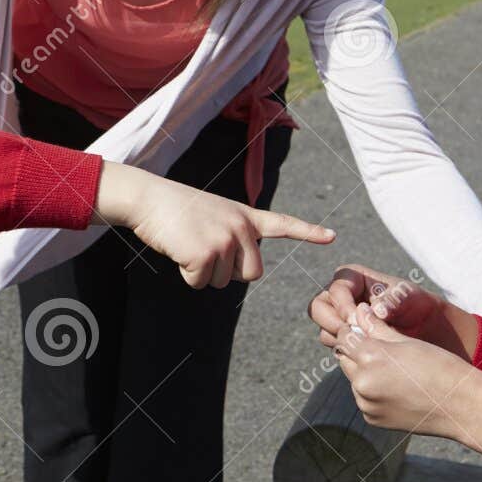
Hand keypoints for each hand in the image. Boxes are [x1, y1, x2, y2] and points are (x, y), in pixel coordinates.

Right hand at [94, 161, 333, 287]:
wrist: (149, 198)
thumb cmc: (175, 209)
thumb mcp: (214, 215)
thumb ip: (233, 236)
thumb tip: (238, 270)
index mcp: (245, 216)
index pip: (282, 224)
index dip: (308, 232)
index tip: (332, 237)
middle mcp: (241, 228)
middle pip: (250, 274)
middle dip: (227, 272)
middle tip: (204, 249)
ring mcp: (225, 241)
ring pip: (221, 282)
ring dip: (201, 271)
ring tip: (187, 242)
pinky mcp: (205, 254)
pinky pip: (199, 283)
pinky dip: (186, 274)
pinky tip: (178, 249)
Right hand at [310, 264, 443, 347]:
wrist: (423, 327)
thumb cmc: (415, 304)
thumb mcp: (408, 297)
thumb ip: (393, 299)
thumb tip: (378, 309)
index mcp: (353, 277)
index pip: (336, 288)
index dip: (343, 305)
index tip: (356, 320)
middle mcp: (341, 296)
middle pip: (318, 307)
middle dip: (331, 322)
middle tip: (350, 334)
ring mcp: (339, 317)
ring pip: (324, 327)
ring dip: (338, 337)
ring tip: (361, 343)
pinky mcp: (343, 336)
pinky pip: (333, 343)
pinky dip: (344, 348)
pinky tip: (363, 351)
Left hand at [331, 303, 478, 440]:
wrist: (462, 406)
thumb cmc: (440, 366)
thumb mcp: (407, 340)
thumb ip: (377, 327)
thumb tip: (359, 311)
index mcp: (371, 358)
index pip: (345, 337)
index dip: (353, 329)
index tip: (365, 327)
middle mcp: (363, 383)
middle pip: (346, 358)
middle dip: (358, 351)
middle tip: (382, 349)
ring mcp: (366, 404)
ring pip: (354, 379)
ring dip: (365, 372)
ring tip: (394, 370)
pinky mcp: (373, 418)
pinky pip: (364, 398)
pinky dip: (373, 391)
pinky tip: (397, 388)